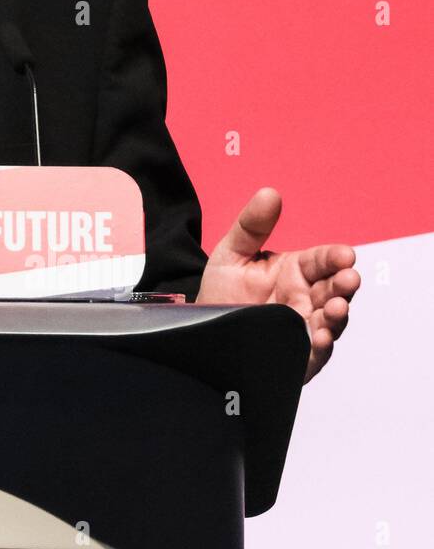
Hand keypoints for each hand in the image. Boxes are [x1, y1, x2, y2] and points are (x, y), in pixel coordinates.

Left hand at [196, 187, 358, 383]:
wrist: (199, 329)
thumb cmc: (221, 291)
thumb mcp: (231, 254)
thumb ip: (251, 226)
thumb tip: (270, 193)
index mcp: (295, 272)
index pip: (322, 261)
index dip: (335, 258)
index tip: (344, 255)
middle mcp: (305, 299)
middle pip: (335, 290)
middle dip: (344, 285)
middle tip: (348, 279)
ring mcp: (304, 328)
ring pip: (331, 321)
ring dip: (338, 315)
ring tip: (337, 308)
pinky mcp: (297, 355)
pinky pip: (314, 352)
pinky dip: (321, 345)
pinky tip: (320, 337)